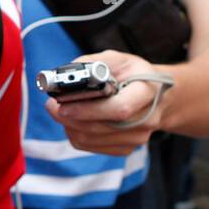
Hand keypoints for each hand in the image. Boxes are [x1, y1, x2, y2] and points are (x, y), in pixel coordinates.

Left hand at [45, 50, 164, 155]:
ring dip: (69, 125)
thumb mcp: (118, 60)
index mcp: (147, 92)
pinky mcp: (125, 148)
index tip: (63, 105)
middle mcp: (145, 119)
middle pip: (99, 127)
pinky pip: (90, 146)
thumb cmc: (134, 75)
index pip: (119, 109)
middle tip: (51, 105)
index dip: (88, 110)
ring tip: (62, 110)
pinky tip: (75, 120)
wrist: (157, 97)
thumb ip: (92, 63)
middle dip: (69, 117)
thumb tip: (65, 73)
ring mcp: (136, 138)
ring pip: (90, 139)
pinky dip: (76, 133)